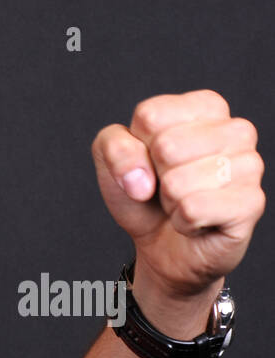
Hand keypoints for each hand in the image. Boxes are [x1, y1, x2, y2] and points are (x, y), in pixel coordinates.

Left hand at [92, 89, 263, 300]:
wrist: (162, 245)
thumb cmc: (144, 196)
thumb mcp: (113, 163)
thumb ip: (113, 147)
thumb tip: (140, 178)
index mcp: (206, 107)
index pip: (150, 115)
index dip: (136, 147)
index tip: (150, 161)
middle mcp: (237, 130)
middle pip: (165, 146)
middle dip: (154, 177)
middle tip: (168, 187)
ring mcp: (250, 165)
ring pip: (178, 182)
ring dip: (169, 202)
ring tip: (183, 202)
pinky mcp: (251, 203)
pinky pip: (193, 210)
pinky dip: (182, 223)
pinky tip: (196, 221)